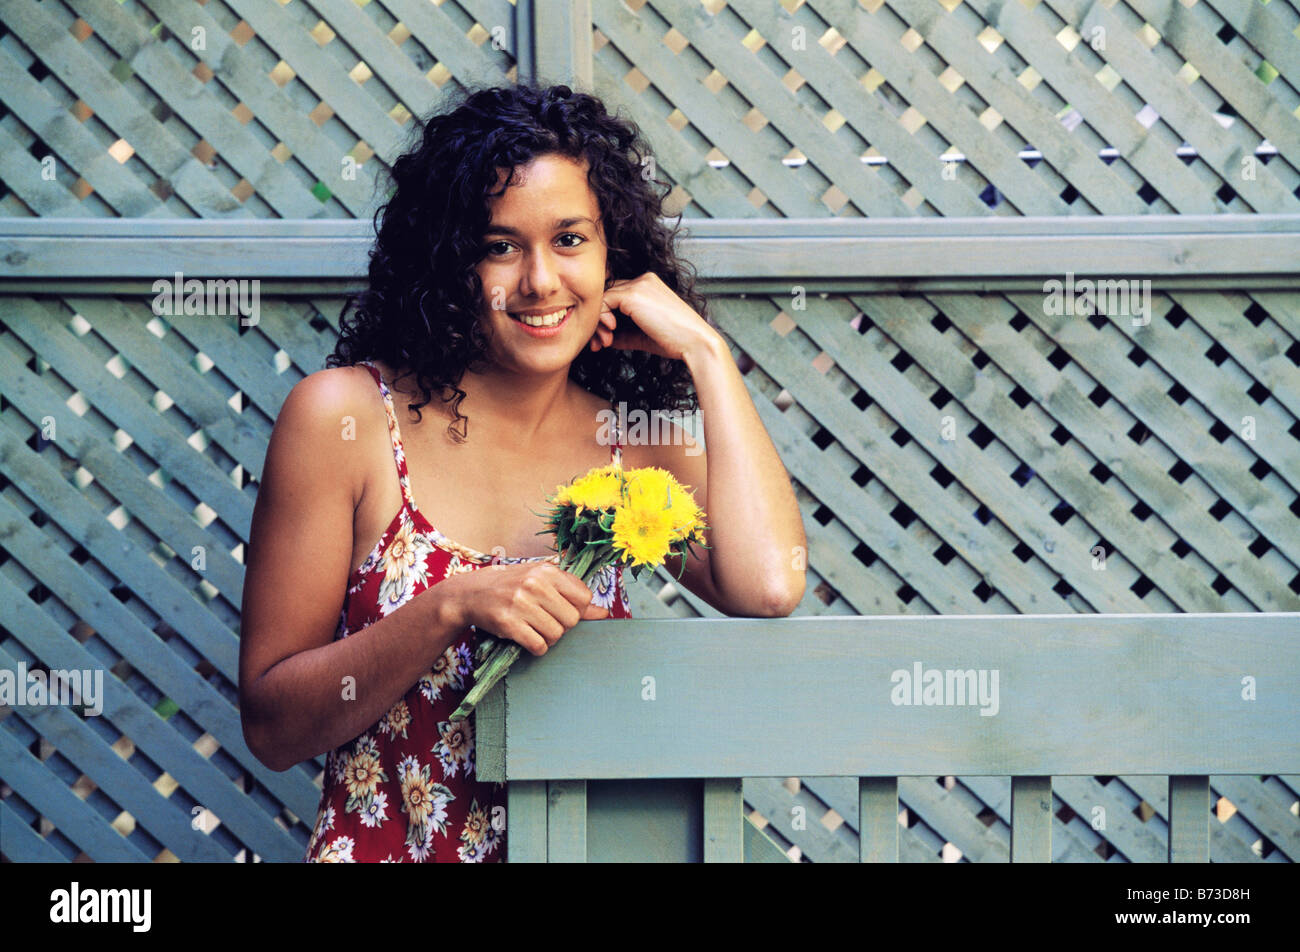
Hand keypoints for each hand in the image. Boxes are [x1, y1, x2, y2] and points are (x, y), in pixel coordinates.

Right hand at [435, 562, 607, 655]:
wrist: (469, 593)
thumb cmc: (510, 586)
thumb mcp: (541, 582)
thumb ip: (572, 595)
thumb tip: (604, 613)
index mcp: (547, 570)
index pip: (584, 598)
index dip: (577, 610)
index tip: (561, 610)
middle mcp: (535, 584)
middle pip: (572, 620)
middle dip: (562, 626)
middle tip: (545, 621)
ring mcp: (521, 603)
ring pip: (556, 634)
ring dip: (548, 638)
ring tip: (534, 629)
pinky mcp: (508, 623)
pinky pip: (538, 645)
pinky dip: (536, 648)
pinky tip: (527, 638)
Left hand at [588, 273, 716, 361]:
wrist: (694, 342)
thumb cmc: (675, 341)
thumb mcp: (643, 336)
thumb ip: (624, 333)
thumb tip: (604, 338)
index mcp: (649, 286)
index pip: (617, 295)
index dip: (607, 317)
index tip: (606, 340)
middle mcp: (643, 280)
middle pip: (608, 294)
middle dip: (599, 321)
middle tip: (599, 344)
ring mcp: (638, 285)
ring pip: (603, 297)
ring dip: (598, 323)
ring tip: (605, 343)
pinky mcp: (632, 294)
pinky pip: (604, 301)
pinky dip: (601, 319)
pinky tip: (611, 334)